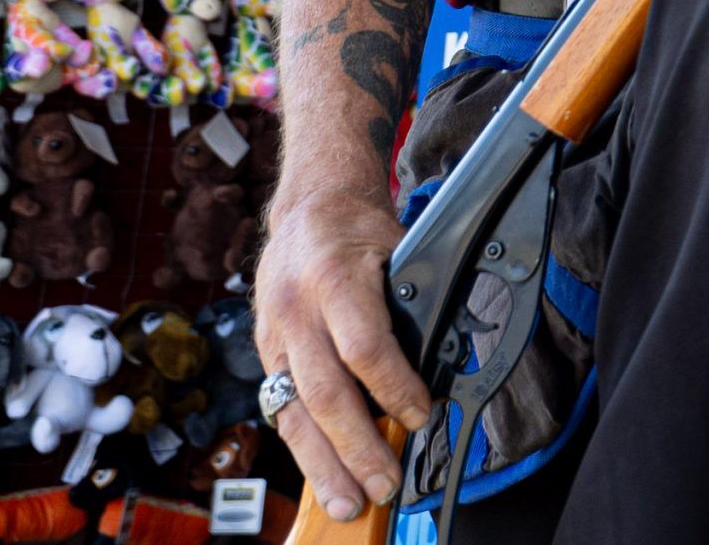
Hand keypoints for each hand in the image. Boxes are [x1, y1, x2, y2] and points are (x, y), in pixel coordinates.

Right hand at [253, 189, 432, 524]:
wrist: (309, 206)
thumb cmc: (361, 229)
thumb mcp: (400, 249)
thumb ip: (414, 302)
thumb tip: (445, 360)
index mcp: (335, 276)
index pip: (364, 346)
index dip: (394, 388)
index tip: (420, 416)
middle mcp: (297, 309)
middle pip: (326, 392)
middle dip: (358, 446)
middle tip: (385, 484)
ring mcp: (274, 333)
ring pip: (295, 410)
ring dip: (324, 464)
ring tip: (349, 502)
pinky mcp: (264, 350)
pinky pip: (282, 407)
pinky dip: (304, 446)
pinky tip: (322, 475)